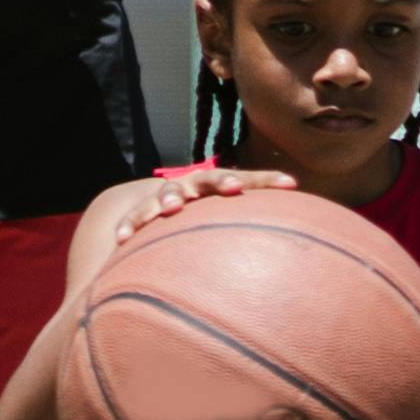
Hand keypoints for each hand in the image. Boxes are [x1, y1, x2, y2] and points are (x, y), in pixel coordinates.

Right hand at [114, 165, 293, 248]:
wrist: (162, 200)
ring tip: (170, 210)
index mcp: (218, 186)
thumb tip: (298, 226)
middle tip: (235, 188)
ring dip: (169, 200)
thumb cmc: (205, 213)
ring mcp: (167, 196)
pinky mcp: (142, 212)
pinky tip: (122, 241)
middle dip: (221, 183)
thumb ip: (257, 223)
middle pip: (208, 179)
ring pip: (167, 195)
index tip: (289, 185)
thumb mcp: (226, 217)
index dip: (267, 181)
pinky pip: (134, 219)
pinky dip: (129, 226)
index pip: (248, 179)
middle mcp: (193, 186)